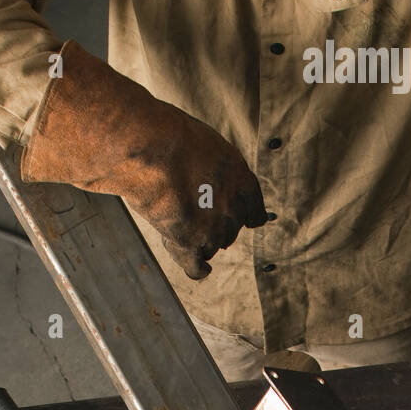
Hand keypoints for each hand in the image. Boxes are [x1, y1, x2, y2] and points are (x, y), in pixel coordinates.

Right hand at [134, 107, 266, 280]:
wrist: (156, 150)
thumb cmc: (174, 140)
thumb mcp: (208, 146)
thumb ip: (214, 168)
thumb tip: (206, 176)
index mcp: (244, 181)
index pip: (255, 212)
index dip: (243, 216)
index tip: (241, 219)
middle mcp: (234, 207)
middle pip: (230, 231)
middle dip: (215, 226)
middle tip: (192, 211)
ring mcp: (213, 227)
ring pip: (211, 246)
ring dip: (199, 240)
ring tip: (176, 223)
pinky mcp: (189, 242)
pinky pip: (196, 265)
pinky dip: (197, 269)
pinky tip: (200, 269)